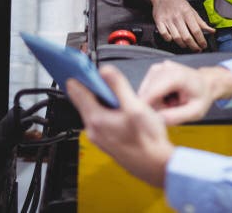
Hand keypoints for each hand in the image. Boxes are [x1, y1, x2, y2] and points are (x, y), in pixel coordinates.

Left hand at [66, 65, 173, 186]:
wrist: (154, 165)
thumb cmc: (147, 140)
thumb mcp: (135, 106)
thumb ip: (119, 87)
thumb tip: (105, 71)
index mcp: (96, 120)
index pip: (77, 93)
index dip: (77, 76)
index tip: (77, 66)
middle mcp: (93, 130)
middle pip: (83, 101)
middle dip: (88, 86)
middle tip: (94, 73)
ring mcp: (98, 136)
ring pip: (92, 110)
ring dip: (99, 98)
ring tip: (110, 89)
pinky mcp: (106, 140)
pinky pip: (99, 119)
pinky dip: (104, 109)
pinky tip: (118, 107)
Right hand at [138, 61, 231, 125]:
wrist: (205, 83)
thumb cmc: (201, 97)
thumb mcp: (195, 112)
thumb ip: (176, 117)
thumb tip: (156, 119)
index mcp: (178, 76)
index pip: (153, 92)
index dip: (148, 107)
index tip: (150, 120)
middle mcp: (166, 67)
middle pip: (147, 92)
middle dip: (154, 106)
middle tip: (170, 110)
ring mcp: (159, 67)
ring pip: (145, 91)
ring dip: (154, 101)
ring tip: (170, 104)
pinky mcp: (155, 69)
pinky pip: (146, 88)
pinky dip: (153, 96)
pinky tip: (165, 98)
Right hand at [150, 0, 214, 50]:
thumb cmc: (178, 3)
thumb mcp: (191, 10)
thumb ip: (201, 22)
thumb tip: (212, 31)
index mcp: (187, 13)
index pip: (196, 30)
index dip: (201, 40)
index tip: (203, 45)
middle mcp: (178, 16)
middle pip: (187, 37)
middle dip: (193, 46)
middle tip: (197, 49)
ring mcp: (168, 19)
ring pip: (176, 38)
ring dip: (183, 45)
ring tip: (187, 45)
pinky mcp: (159, 22)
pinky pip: (165, 35)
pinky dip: (169, 39)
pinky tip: (173, 39)